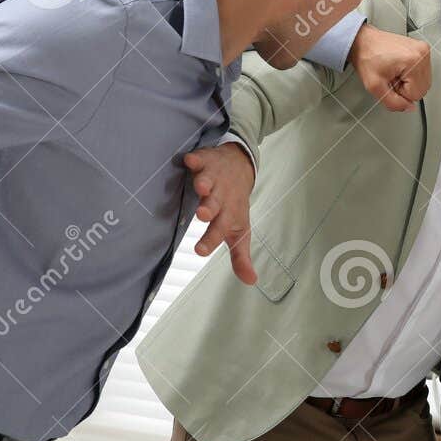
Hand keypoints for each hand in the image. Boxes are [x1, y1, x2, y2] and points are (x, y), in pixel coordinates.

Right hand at [185, 142, 256, 282]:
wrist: (242, 167)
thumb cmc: (235, 205)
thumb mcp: (239, 231)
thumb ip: (241, 257)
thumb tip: (251, 282)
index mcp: (228, 215)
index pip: (220, 231)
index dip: (210, 240)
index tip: (199, 251)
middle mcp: (221, 197)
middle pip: (215, 204)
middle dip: (210, 209)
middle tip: (203, 215)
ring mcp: (214, 178)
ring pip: (209, 180)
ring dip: (205, 183)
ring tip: (201, 186)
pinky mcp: (205, 161)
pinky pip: (200, 159)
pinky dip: (195, 159)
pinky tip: (189, 160)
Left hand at [349, 24, 431, 111]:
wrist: (363, 41)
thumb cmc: (367, 57)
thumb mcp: (375, 87)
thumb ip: (393, 103)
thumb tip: (408, 107)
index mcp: (414, 61)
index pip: (416, 95)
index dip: (400, 93)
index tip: (390, 82)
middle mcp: (422, 53)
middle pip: (423, 88)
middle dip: (406, 88)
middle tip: (392, 77)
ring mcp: (424, 50)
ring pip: (424, 81)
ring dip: (409, 82)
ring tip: (395, 71)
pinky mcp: (422, 49)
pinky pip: (423, 72)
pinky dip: (412, 74)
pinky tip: (400, 67)